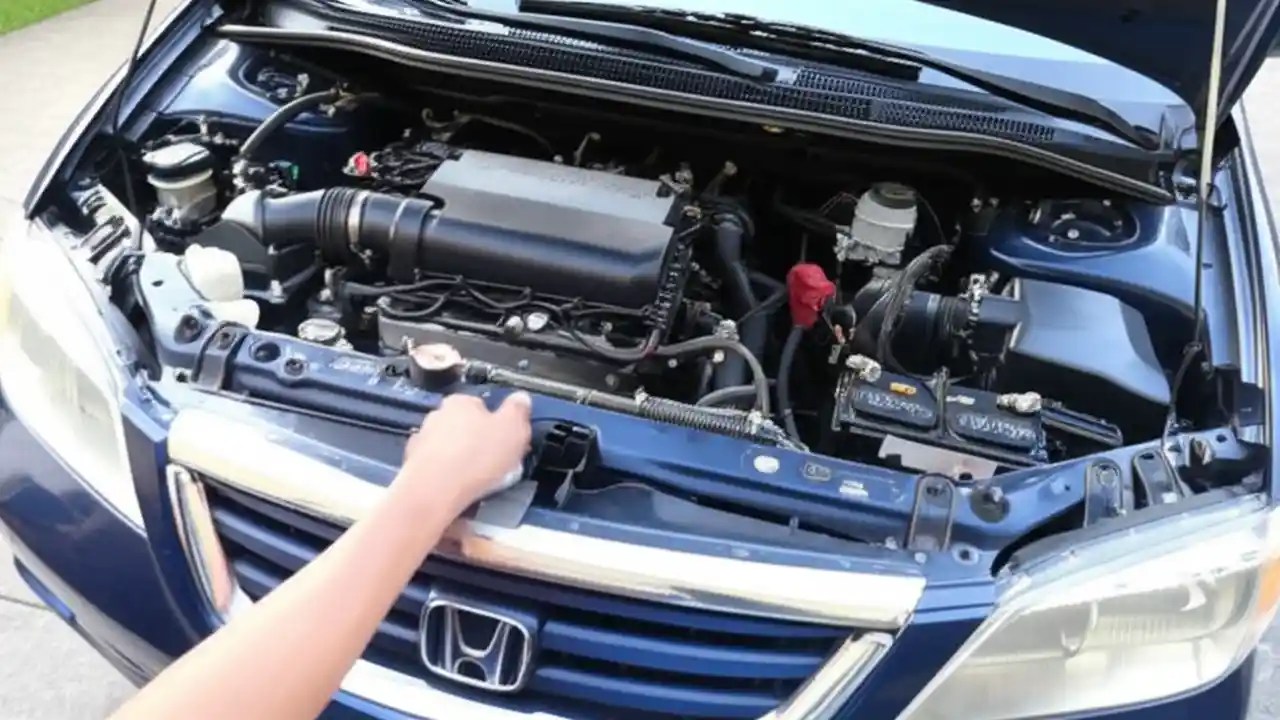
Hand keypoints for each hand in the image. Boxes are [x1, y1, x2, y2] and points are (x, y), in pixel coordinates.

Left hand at [396, 392, 532, 515]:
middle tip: (494, 463)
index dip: (497, 424)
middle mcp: (437, 415)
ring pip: (448, 446)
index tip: (507, 442)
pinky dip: (445, 474)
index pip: (482, 406)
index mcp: (461, 401)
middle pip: (464, 426)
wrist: (434, 491)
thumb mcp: (513, 429)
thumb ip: (518, 410)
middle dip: (477, 441)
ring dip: (459, 458)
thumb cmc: (477, 457)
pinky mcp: (411, 465)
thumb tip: (521, 397)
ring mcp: (421, 440)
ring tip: (475, 480)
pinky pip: (435, 466)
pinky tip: (455, 488)